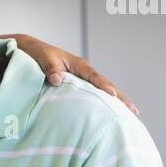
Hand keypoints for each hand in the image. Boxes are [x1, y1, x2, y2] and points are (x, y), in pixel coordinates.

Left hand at [6, 34, 137, 113]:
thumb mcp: (43, 58)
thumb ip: (50, 68)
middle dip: (120, 98)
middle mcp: (85, 72)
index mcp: (79, 65)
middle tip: (134, 111)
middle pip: (107, 85)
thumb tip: (58, 80)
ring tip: (130, 116)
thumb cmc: (37, 53)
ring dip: (117, 102)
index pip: (95, 77)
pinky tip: (110, 114)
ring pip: (103, 91)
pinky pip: (94, 94)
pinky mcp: (79, 85)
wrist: (31, 50)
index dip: (104, 86)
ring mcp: (83, 79)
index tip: (113, 96)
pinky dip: (104, 103)